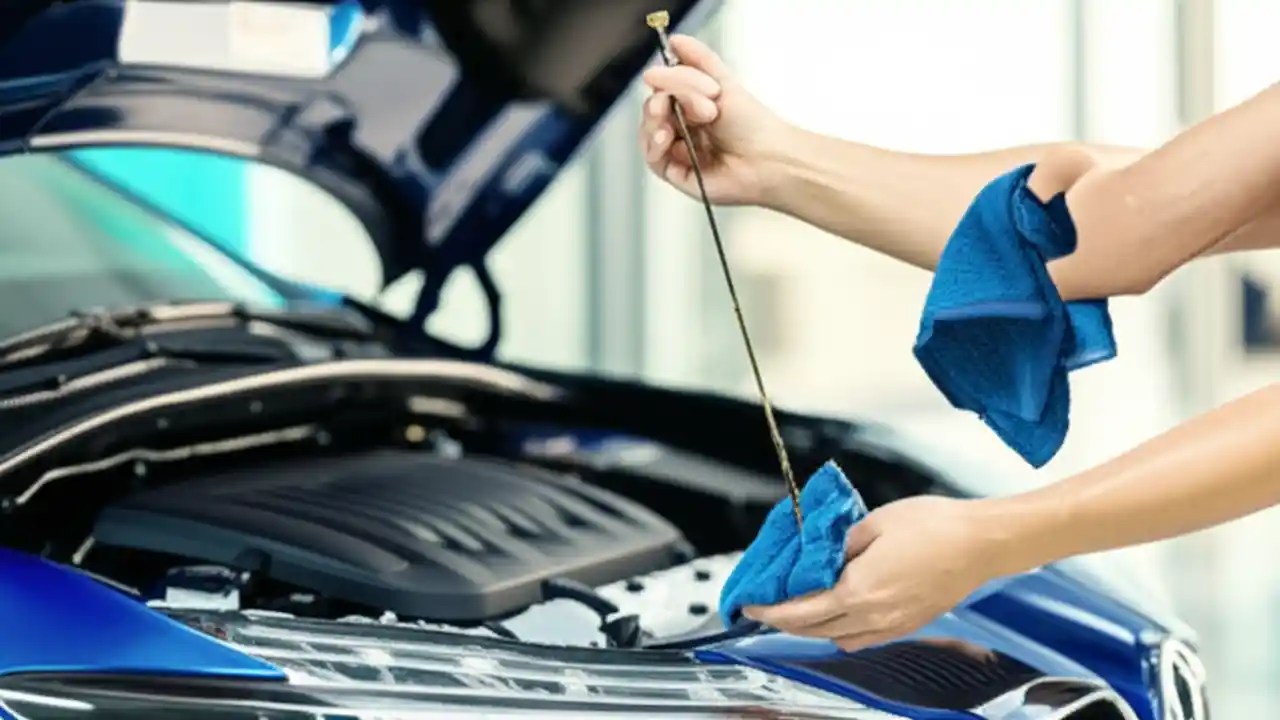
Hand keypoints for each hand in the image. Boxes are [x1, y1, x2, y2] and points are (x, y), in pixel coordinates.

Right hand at [639, 35, 792, 205]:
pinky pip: (653, 159)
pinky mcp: (678, 173)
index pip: (665, 88)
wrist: (766, 158)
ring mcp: (681, 150)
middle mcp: (687, 127)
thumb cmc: (753, 125)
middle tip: (679, 103)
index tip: (671, 76)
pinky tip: (665, 139)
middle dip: (661, 103)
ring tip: (671, 123)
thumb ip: (699, 60)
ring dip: (654, 124)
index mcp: (696, 105)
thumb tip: (675, 41)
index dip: (666, 82)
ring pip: (649, 132)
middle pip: (654, 109)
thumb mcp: (725, 83)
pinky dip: (653, 146)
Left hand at [743, 496, 1008, 651]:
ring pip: (838, 638)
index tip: (751, 605)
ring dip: (812, 629)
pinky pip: (863, 639)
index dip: (770, 610)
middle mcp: (873, 616)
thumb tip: (816, 556)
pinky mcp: (908, 625)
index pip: (800, 611)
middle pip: (814, 630)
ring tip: (797, 610)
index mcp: (858, 590)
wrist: (981, 543)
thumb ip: (838, 544)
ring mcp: (892, 625)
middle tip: (766, 608)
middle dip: (785, 622)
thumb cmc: (934, 526)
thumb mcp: (873, 523)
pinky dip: (841, 632)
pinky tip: (837, 615)